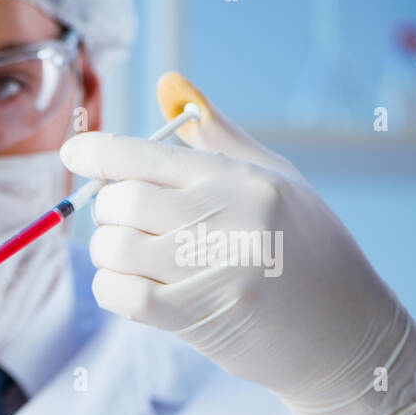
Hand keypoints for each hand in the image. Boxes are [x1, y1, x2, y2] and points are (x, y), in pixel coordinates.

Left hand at [60, 73, 415, 414]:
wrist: (342, 331)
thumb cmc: (304, 248)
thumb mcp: (273, 179)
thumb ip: (216, 135)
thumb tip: (168, 83)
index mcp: (239, 178)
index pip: (146, 154)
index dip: (97, 152)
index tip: (73, 152)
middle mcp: (224, 218)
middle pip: (121, 202)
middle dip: (108, 211)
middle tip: (125, 221)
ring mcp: (208, 270)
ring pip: (112, 248)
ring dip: (107, 253)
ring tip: (132, 256)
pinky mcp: (193, 317)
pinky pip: (118, 293)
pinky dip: (110, 288)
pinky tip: (130, 285)